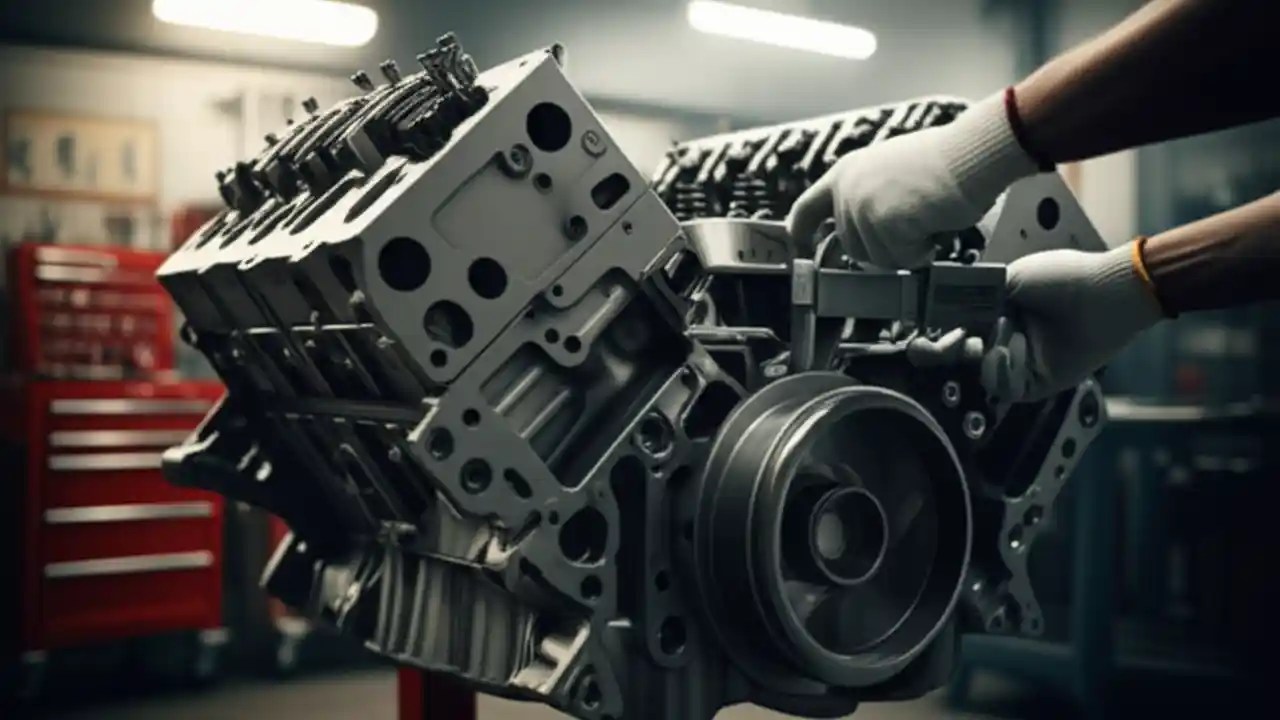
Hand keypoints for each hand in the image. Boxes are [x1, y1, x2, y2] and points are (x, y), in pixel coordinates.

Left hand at [787, 94, 1038, 268]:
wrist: (970, 153)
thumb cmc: (944, 161)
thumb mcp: (890, 172)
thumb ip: (870, 197)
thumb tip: (869, 231)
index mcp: (845, 174)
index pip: (807, 208)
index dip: (801, 232)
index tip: (800, 247)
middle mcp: (847, 190)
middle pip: (853, 247)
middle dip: (885, 248)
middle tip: (915, 230)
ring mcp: (862, 207)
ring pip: (878, 258)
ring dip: (907, 251)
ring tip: (928, 221)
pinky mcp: (883, 224)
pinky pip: (901, 259)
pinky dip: (922, 252)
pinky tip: (934, 227)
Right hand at [909, 245, 1164, 402]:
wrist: (1103, 293)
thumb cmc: (1063, 278)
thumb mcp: (1009, 278)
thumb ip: (972, 294)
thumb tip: (935, 304)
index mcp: (993, 313)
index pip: (952, 329)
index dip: (934, 334)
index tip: (919, 332)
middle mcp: (1002, 339)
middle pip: (959, 358)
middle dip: (943, 352)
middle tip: (942, 343)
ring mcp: (1018, 363)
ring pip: (979, 373)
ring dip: (984, 353)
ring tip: (1001, 333)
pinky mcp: (1035, 383)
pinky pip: (1005, 386)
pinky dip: (1004, 368)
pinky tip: (1013, 347)